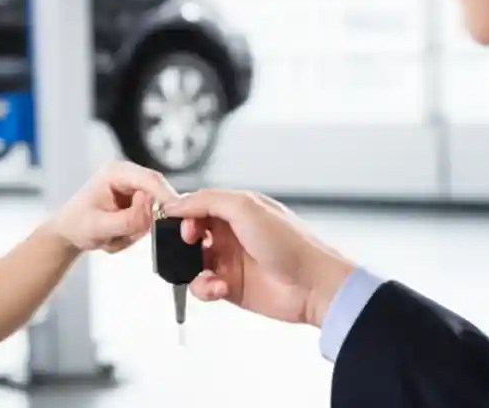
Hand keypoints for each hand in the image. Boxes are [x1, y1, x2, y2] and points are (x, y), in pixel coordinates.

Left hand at [47, 161, 179, 252]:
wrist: (69, 233)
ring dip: (137, 230)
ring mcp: (136, 191)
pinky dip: (136, 233)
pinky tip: (117, 235)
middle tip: (124, 235)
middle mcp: (129, 176)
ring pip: (155, 212)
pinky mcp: (140, 204)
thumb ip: (126, 221)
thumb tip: (152, 214)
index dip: (166, 196)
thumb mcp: (98, 226)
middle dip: (146, 220)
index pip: (150, 179)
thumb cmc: (76, 224)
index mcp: (116, 172)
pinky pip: (151, 221)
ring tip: (112, 236)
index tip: (176, 215)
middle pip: (159, 195)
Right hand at [162, 189, 354, 327]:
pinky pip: (203, 285)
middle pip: (190, 232)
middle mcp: (232, 233)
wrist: (312, 285)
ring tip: (206, 272)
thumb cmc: (289, 243)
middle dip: (182, 239)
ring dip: (191, 267)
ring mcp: (230, 260)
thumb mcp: (245, 208)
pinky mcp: (230, 287)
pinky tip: (219, 287)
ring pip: (192, 261)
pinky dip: (204, 287)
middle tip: (189, 243)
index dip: (184, 211)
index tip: (176, 220)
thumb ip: (207, 201)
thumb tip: (176, 203)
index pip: (198, 204)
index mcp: (237, 209)